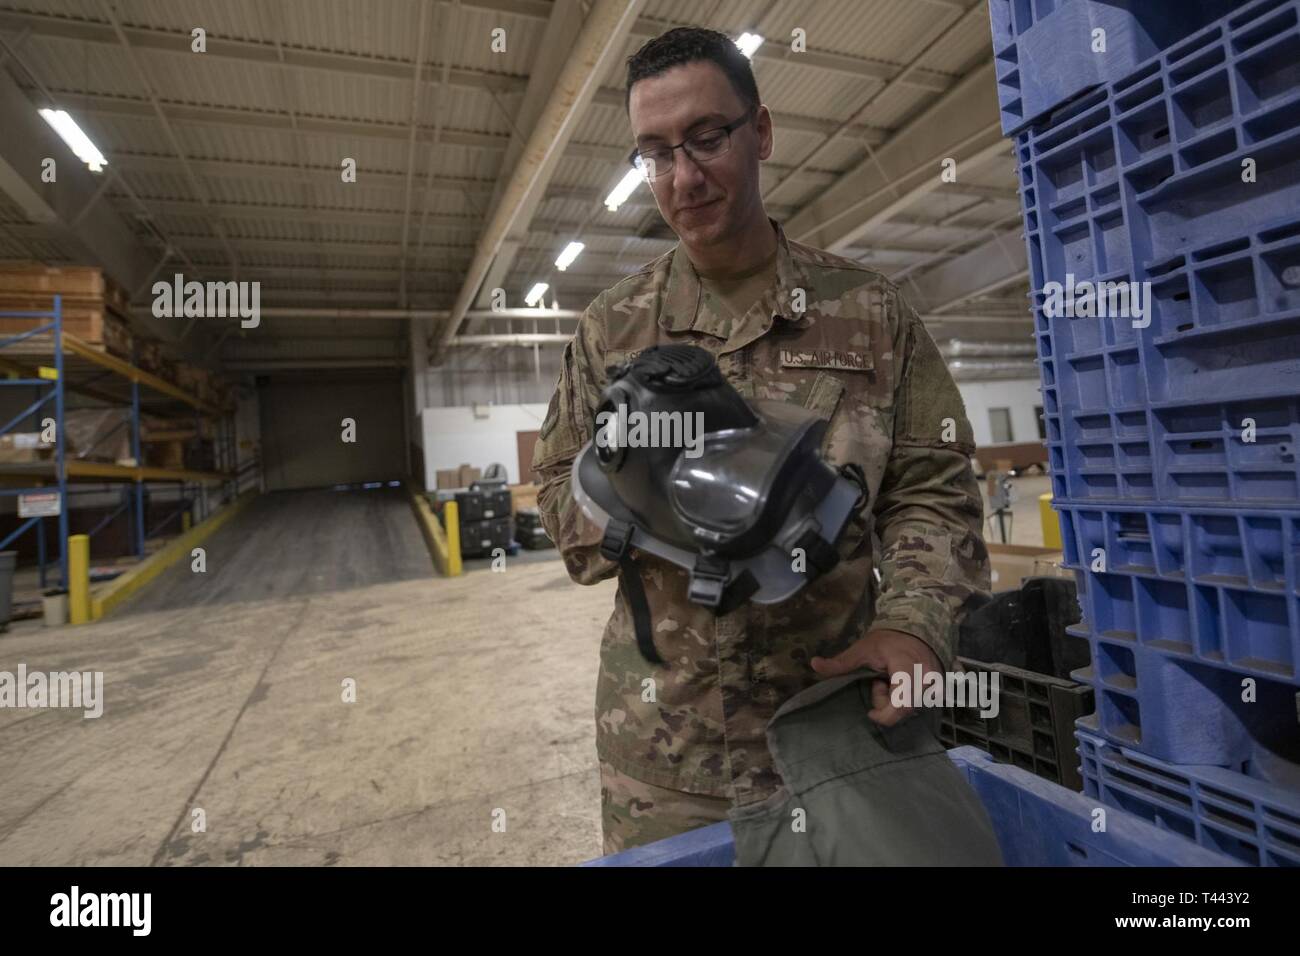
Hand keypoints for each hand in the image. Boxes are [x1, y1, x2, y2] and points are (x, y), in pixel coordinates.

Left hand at [810, 629, 941, 726]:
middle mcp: (926, 678)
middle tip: (878, 684)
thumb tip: (813, 664)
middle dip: (886, 703)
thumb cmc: (888, 641)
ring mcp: (935, 685)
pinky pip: (918, 705)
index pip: (902, 703)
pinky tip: (900, 684)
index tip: (870, 711)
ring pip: (911, 709)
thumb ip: (841, 662)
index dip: (884, 713)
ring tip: (889, 680)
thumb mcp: (862, 649)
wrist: (917, 630)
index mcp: (907, 666)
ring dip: (894, 700)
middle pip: (903, 709)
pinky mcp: (938, 691)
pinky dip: (904, 699)